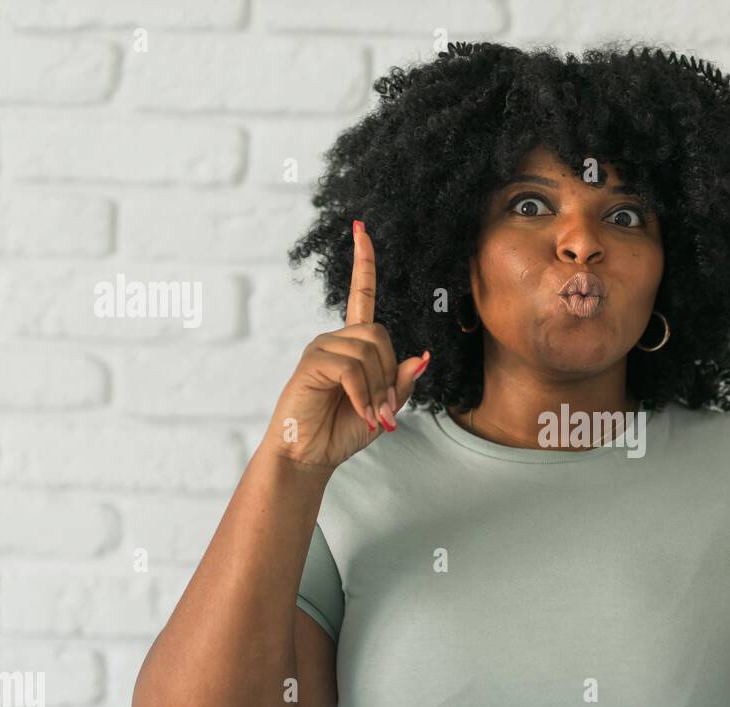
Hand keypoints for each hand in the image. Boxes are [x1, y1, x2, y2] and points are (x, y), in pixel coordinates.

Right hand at [259, 220, 429, 470]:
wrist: (309, 454)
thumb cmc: (341, 430)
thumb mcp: (384, 406)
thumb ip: (401, 382)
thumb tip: (421, 356)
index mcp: (353, 344)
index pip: (360, 294)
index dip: (363, 262)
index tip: (360, 228)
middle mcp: (335, 339)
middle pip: (380, 335)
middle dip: (390, 375)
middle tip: (385, 409)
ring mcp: (321, 348)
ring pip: (369, 351)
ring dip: (377, 389)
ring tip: (370, 415)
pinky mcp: (312, 363)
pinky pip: (351, 368)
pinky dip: (363, 394)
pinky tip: (360, 413)